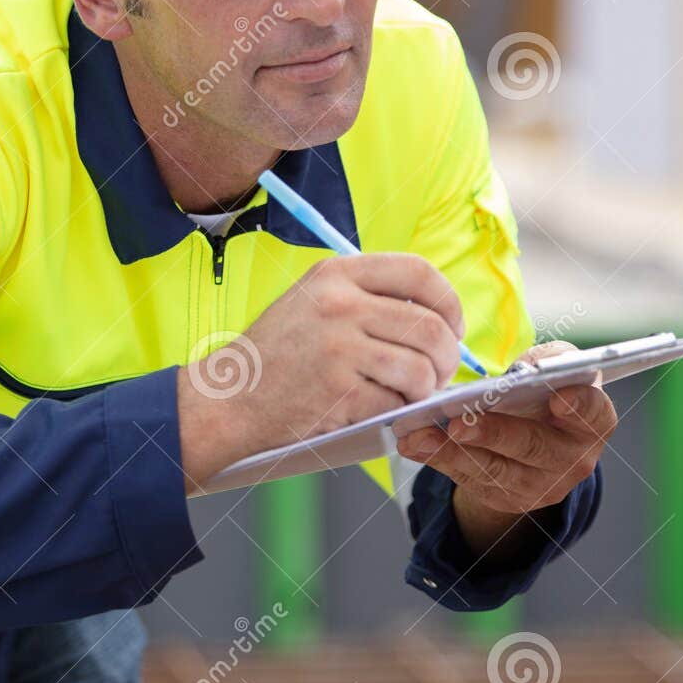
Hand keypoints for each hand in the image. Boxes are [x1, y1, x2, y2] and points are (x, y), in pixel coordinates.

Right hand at [177, 253, 462, 488]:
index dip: (448, 301)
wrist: (230, 396)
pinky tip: (380, 407)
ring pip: (420, 368)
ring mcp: (339, 348)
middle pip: (429, 326)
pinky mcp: (338, 391)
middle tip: (440, 372)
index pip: (418, 272)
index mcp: (337, 273)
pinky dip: (396, 410)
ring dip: (426, 387)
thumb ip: (366, 296)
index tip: (452, 325)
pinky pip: (394, 401)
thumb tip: (434, 316)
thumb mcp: (314, 299)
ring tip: (412, 392)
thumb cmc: (278, 353)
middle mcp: (339, 304)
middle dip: (446, 356)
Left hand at [395, 341, 615, 555]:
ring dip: (452, 451)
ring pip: (493, 470)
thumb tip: (523, 371)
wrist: (533, 438)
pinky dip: (438, 459)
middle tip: (458, 422)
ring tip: (419, 433)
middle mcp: (572, 460)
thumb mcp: (553, 370)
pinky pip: (470, 480)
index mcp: (593, 421)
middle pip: (533, 447)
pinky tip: (414, 443)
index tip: (557, 396)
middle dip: (493, 433)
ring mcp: (539, 486)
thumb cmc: (544, 393)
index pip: (593, 413)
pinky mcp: (505, 498)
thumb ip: (548, 361)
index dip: (579, 405)